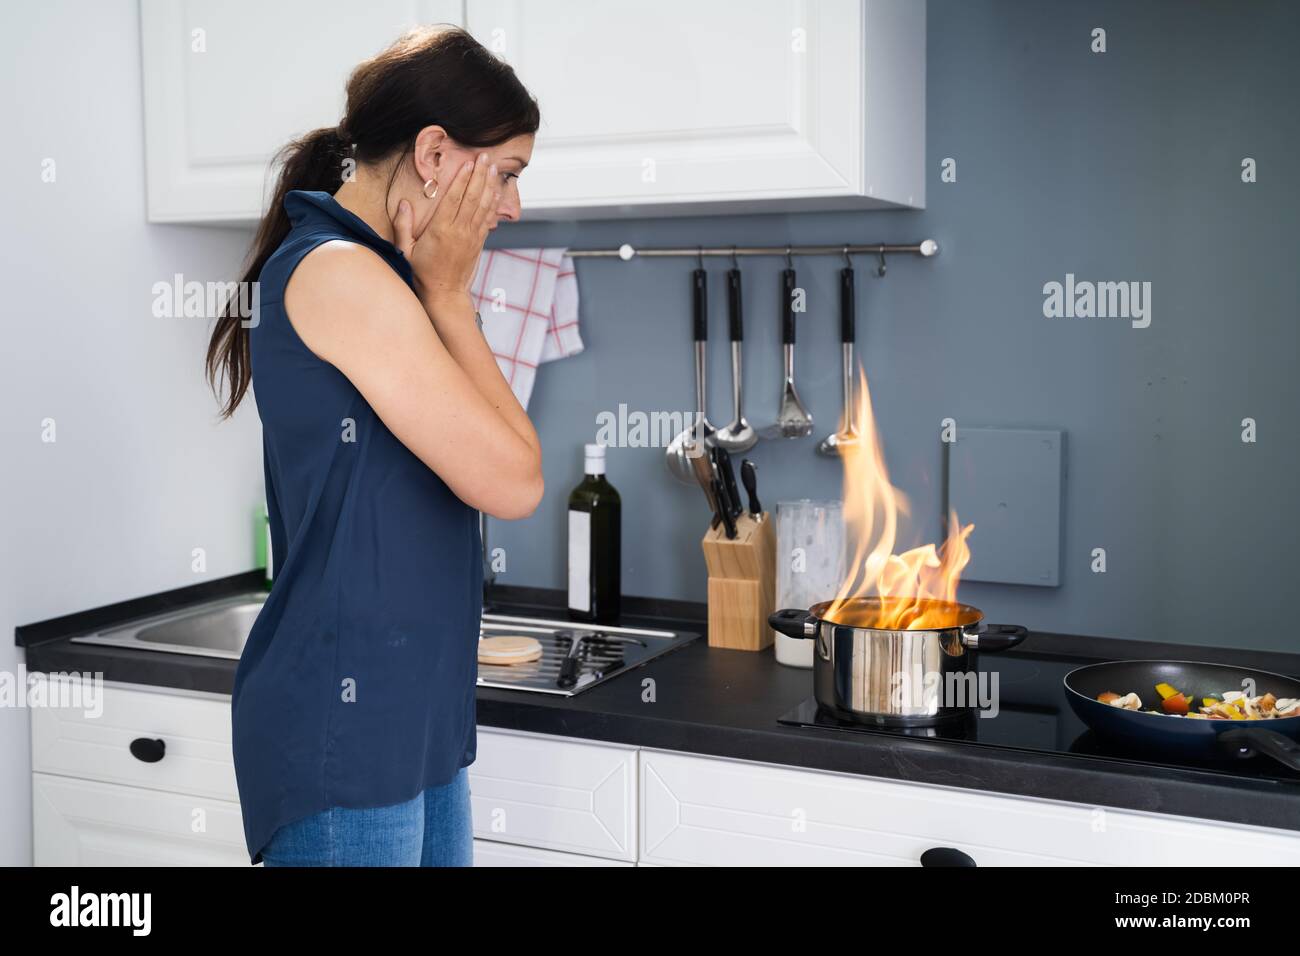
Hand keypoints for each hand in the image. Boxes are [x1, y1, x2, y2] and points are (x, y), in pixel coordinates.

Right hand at [393, 153, 500, 301]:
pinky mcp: (478, 242)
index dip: (462, 178)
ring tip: (493, 167)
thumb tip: (403, 204)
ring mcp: (471, 236)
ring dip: (489, 184)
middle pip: (472, 197)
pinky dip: (493, 202)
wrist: (444, 294)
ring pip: (483, 205)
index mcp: (440, 230)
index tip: (468, 162)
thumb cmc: (422, 273)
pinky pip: (488, 218)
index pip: (454, 198)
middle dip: (479, 175)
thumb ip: (403, 226)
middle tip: (484, 156)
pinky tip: (495, 190)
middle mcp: (459, 231)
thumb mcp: (405, 251)